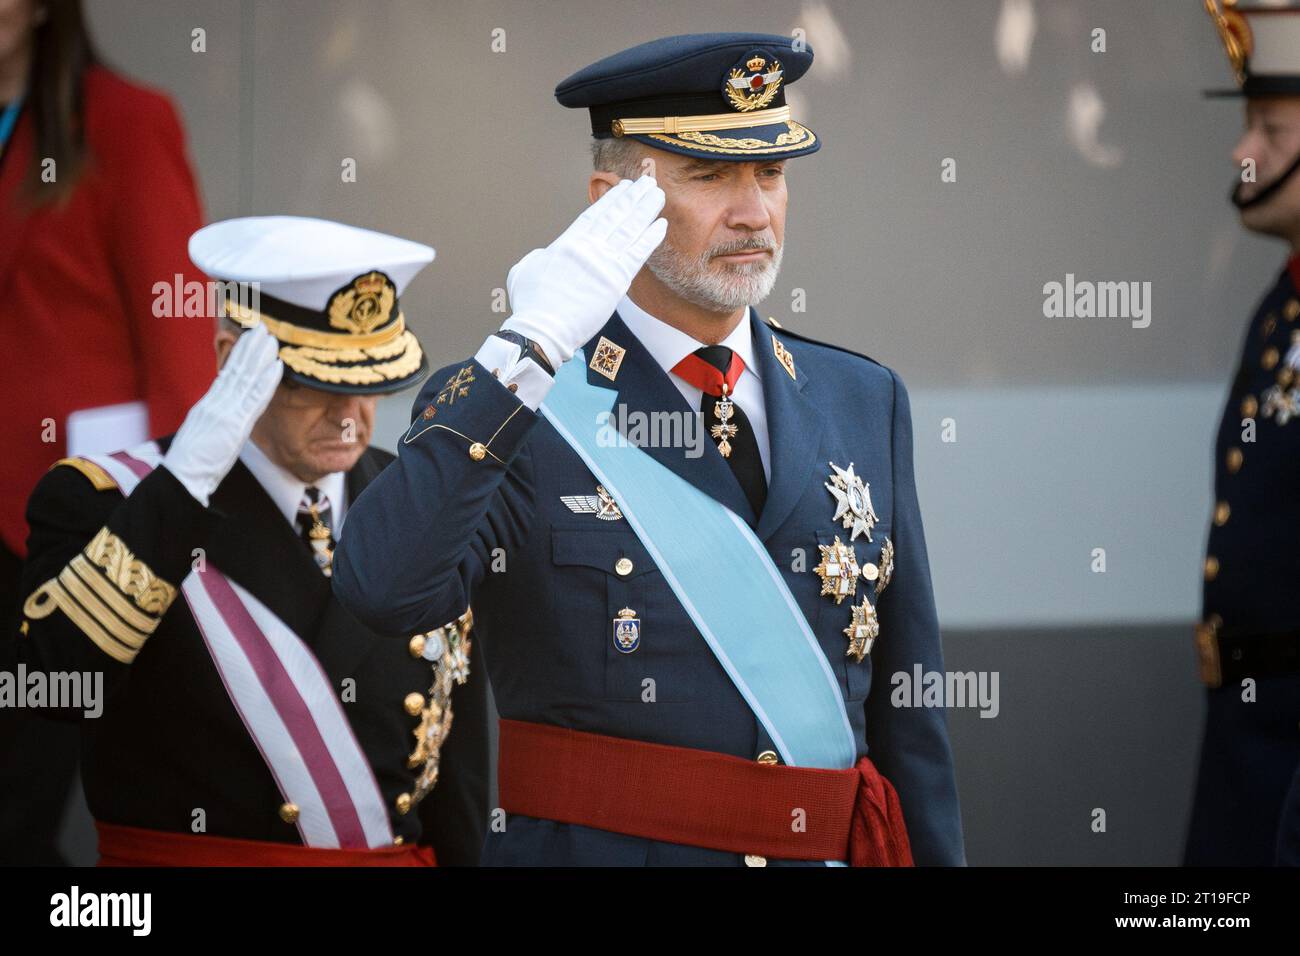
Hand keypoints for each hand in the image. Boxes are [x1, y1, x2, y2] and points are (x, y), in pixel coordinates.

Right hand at [162, 324, 282, 505]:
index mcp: (208, 404)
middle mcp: (215, 402)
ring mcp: (224, 410)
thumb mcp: (205, 433)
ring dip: (260, 356)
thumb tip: (227, 411)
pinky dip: (267, 381)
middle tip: (264, 328)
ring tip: (272, 338)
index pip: (227, 373)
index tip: (249, 339)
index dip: (239, 355)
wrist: (183, 476)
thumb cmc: (193, 462)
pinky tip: (277, 366)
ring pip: (246, 377)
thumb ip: (216, 418)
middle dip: (250, 348)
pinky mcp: (234, 423)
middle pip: (235, 369)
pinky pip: (254, 398)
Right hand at [502, 162, 666, 366]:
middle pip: (616, 216)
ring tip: (657, 194)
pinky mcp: (617, 281)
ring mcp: (604, 262)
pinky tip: (661, 224)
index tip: (624, 187)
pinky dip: (650, 238)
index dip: (612, 199)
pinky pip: (638, 254)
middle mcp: (588, 247)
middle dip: (633, 197)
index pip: (595, 214)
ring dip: (646, 209)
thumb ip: (541, 256)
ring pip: (630, 229)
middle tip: (647, 183)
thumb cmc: (532, 305)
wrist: (543, 330)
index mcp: (567, 242)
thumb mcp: (525, 268)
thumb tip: (548, 255)